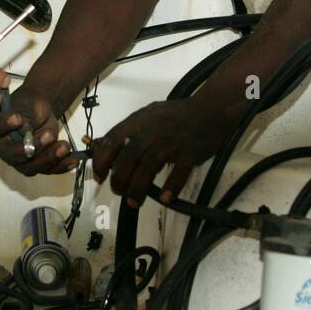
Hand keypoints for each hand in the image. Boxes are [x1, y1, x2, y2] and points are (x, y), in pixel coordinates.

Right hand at [0, 85, 73, 174]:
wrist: (40, 111)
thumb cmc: (29, 105)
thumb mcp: (28, 104)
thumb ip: (27, 116)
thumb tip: (26, 130)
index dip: (5, 125)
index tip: (17, 119)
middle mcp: (4, 148)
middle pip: (14, 156)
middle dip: (33, 147)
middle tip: (48, 135)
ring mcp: (19, 160)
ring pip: (32, 167)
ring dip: (50, 158)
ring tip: (64, 146)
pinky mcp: (35, 165)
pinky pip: (47, 169)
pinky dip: (61, 165)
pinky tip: (73, 160)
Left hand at [89, 98, 230, 207]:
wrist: (210, 108)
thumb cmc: (176, 115)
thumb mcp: (148, 116)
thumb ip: (127, 131)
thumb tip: (101, 147)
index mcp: (139, 121)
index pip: (112, 140)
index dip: (101, 161)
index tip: (100, 176)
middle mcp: (153, 130)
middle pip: (128, 156)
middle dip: (119, 179)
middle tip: (118, 191)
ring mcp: (173, 141)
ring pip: (149, 166)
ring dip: (138, 188)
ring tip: (134, 201)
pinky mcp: (191, 151)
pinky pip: (179, 171)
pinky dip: (171, 186)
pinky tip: (165, 198)